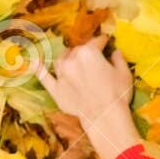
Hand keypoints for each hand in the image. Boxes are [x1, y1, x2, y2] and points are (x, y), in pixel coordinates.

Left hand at [37, 38, 140, 158]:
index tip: (106, 41)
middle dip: (86, 51)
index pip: (96, 41)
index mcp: (89, 52)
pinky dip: (39, 68)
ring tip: (73, 59)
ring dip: (68, 57)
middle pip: (78, 50)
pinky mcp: (56, 89)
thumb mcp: (124, 73)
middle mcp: (72, 59)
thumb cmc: (118, 93)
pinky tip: (35, 61)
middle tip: (94, 58)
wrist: (105, 116)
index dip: (103, 41)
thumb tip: (114, 51)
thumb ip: (118, 58)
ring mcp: (61, 74)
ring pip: (62, 59)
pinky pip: (44, 76)